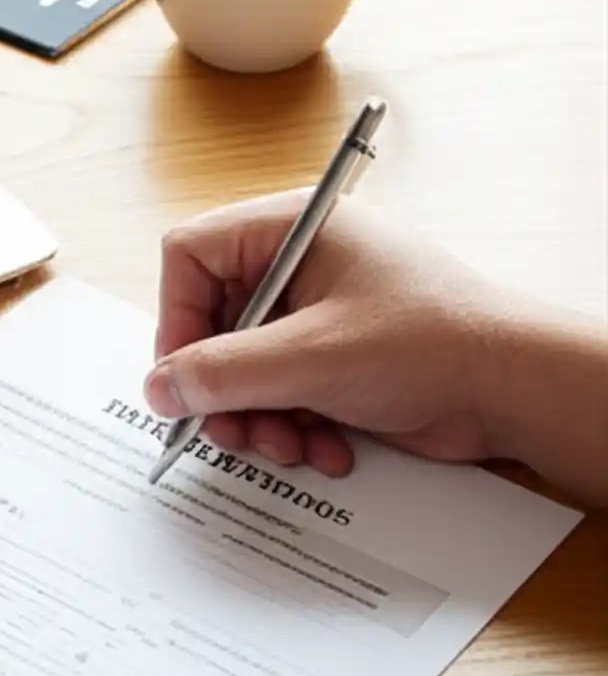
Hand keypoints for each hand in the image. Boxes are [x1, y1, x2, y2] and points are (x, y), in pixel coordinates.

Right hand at [145, 189, 538, 476]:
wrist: (516, 390)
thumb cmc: (434, 343)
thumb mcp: (310, 358)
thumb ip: (222, 372)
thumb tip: (158, 387)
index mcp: (291, 228)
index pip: (190, 255)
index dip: (176, 318)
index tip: (183, 376)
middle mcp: (297, 263)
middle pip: (212, 320)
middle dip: (222, 386)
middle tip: (230, 427)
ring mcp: (315, 310)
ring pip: (242, 364)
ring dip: (256, 415)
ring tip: (286, 445)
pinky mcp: (332, 354)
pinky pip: (278, 389)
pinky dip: (290, 424)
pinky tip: (324, 447)